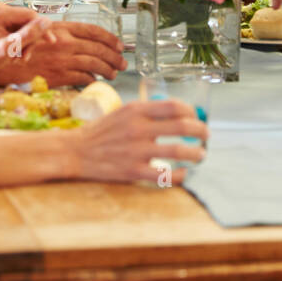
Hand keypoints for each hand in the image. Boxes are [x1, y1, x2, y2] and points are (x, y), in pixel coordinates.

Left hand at [0, 4, 53, 78]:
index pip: (30, 15)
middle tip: (24, 57)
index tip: (51, 41)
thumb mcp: (9, 48)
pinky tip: (14, 54)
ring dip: (25, 44)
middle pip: (28, 22)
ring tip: (17, 59)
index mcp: (0, 12)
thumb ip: (29, 34)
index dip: (42, 28)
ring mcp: (0, 15)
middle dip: (30, 40)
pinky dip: (20, 43)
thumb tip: (48, 22)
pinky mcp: (1, 22)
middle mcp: (0, 9)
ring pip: (25, 28)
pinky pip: (19, 30)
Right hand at [0, 20, 126, 86]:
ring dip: (108, 70)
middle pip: (98, 48)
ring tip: (113, 74)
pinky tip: (96, 81)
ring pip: (94, 64)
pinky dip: (93, 80)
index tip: (120, 45)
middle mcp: (64, 42)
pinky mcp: (58, 76)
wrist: (0, 60)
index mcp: (61, 28)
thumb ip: (59, 35)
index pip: (94, 31)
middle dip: (114, 57)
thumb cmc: (17, 45)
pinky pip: (83, 78)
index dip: (110, 38)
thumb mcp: (40, 31)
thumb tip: (78, 42)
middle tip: (122, 63)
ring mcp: (62, 59)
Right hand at [70, 98, 207, 183]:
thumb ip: (145, 112)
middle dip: (200, 131)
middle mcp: (138, 128)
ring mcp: (137, 150)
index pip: (174, 106)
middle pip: (182, 126)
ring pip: (178, 150)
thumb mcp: (122, 112)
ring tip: (200, 154)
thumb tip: (174, 113)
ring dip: (196, 153)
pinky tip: (183, 173)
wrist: (75, 151)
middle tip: (206, 135)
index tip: (195, 117)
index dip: (191, 111)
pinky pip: (165, 175)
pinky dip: (180, 174)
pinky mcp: (133, 171)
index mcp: (136, 110)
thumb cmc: (100, 132)